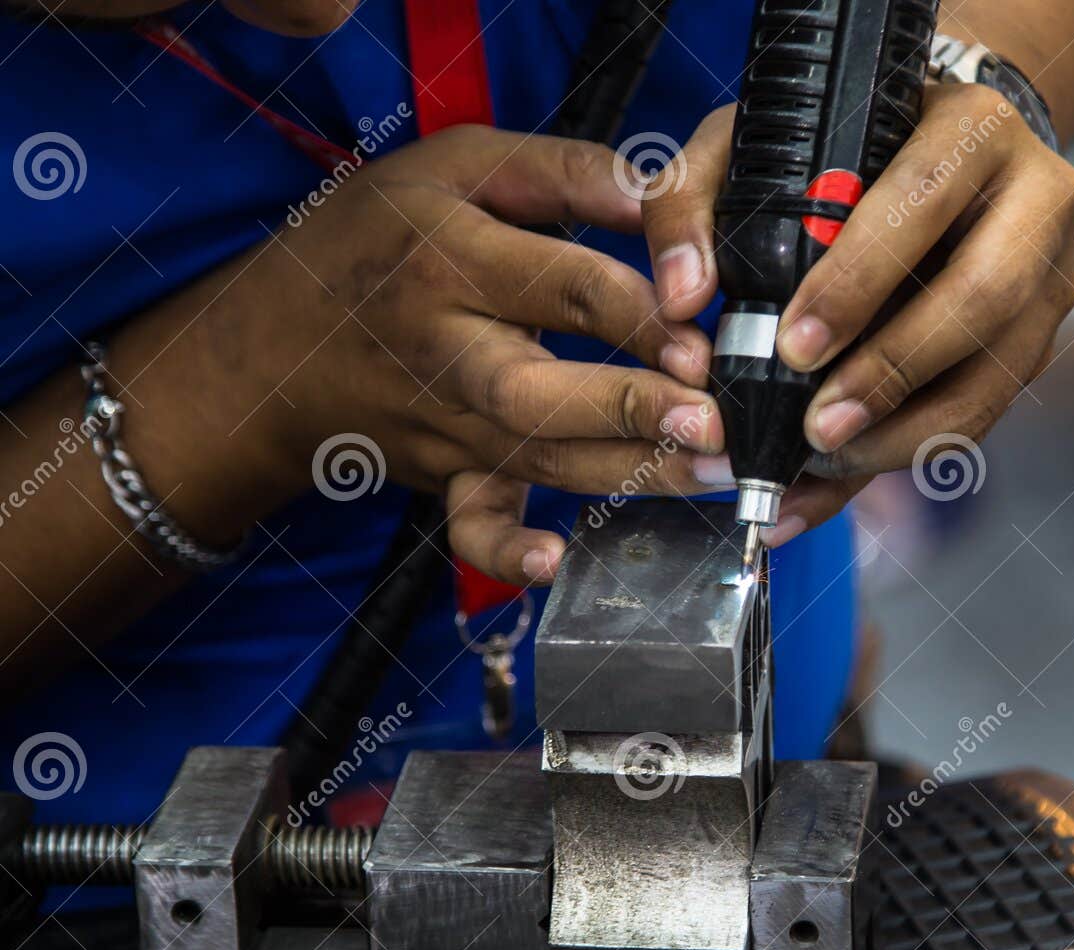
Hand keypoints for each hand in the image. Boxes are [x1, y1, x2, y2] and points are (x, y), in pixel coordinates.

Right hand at [237, 125, 725, 583]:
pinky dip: (506, 551)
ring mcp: (443, 422)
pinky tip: (555, 561)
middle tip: (709, 420)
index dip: (637, 315)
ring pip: (537, 457)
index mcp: (449, 259)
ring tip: (710, 472)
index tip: (702, 338)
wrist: (268, 344)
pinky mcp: (445, 472)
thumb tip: (654, 192)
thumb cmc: (377, 240)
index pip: (558, 287)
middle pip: (537, 389)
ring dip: (626, 472)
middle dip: (629, 408)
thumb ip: (561, 171)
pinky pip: (469, 523)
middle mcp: (443, 349)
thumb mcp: (455, 169)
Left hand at [639, 82, 1073, 542]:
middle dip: (892, 374)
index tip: (795, 347)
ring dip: (904, 434)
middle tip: (816, 428)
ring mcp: (1049, 279)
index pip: (922, 201)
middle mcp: (1033, 201)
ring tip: (824, 461)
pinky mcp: (1036, 343)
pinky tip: (836, 479)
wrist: (937, 162)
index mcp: (970, 128)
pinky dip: (902, 455)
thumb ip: (694, 202)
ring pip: (994, 376)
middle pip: (981, 300)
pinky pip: (981, 413)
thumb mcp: (755, 145)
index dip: (860, 282)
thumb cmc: (839, 155)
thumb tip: (684, 297)